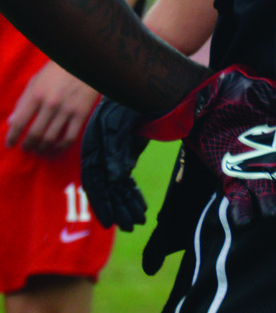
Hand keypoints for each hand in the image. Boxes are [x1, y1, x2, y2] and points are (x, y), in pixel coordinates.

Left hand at [5, 61, 100, 154]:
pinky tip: (57, 147)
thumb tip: (12, 122)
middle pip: (35, 134)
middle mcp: (50, 104)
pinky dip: (61, 147)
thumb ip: (23, 102)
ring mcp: (67, 110)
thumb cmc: (56, 72)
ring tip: (39, 150)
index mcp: (36, 95)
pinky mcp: (81, 113)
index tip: (10, 144)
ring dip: (42, 148)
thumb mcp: (35, 82)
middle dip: (28, 145)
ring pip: (51, 138)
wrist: (83, 64)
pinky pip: (70, 137)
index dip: (12, 136)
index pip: (20, 122)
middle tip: (26, 148)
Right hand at [81, 98, 149, 230]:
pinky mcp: (126, 152)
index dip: (101, 202)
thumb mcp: (121, 123)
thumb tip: (115, 177)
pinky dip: (133, 193)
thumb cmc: (129, 100)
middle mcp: (101, 152)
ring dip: (126, 204)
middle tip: (129, 226)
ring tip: (137, 221)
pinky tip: (140, 206)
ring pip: (118, 185)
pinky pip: (127, 178)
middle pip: (106, 187)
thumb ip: (116, 149)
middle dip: (117, 207)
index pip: (95, 181)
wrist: (144, 86)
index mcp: (94, 145)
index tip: (110, 222)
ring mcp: (114, 153)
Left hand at [142, 66, 275, 224]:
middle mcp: (274, 155)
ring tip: (274, 216)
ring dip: (271, 202)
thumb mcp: (263, 91)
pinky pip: (238, 195)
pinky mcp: (231, 176)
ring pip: (266, 188)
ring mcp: (253, 167)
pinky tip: (244, 221)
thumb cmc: (238, 92)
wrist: (205, 102)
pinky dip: (242, 208)